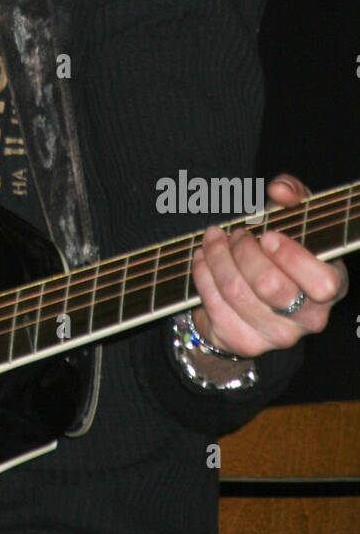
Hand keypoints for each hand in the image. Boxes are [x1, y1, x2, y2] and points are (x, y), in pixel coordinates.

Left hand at [191, 173, 348, 357]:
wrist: (257, 296)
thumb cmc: (280, 250)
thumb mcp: (292, 218)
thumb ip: (292, 194)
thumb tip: (279, 190)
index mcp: (332, 286)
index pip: (323, 283)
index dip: (292, 258)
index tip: (268, 235)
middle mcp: (310, 318)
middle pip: (269, 285)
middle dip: (244, 250)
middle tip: (237, 234)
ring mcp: (278, 336)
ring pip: (235, 291)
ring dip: (218, 257)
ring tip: (215, 239)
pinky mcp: (246, 343)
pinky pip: (215, 305)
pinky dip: (202, 274)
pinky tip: (202, 258)